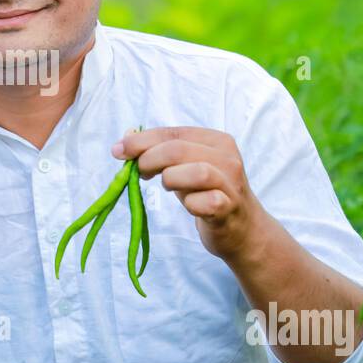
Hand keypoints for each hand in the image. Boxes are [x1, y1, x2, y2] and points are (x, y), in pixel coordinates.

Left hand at [112, 126, 270, 264]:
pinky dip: (191, 203)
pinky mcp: (230, 209)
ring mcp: (231, 184)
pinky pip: (207, 202)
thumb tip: (127, 135)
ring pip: (196, 172)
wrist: (242, 229)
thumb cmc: (208, 193)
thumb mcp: (185, 168)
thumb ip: (159, 151)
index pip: (173, 133)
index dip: (142, 140)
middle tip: (139, 172)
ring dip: (171, 179)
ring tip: (167, 187)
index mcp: (216, 140)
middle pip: (179, 149)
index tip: (119, 150)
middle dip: (149, 158)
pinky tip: (190, 205)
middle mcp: (227, 158)